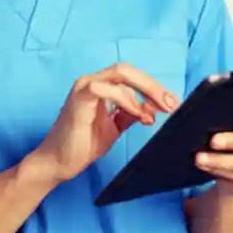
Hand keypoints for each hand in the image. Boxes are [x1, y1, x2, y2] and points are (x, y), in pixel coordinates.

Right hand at [28, 64, 180, 184]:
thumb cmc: (82, 144)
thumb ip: (131, 114)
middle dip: (153, 86)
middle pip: (128, 70)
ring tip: (156, 113)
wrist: (59, 162)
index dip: (153, 88)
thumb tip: (154, 106)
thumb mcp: (115, 127)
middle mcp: (92, 82)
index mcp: (100, 87)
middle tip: (171, 104)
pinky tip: (137, 114)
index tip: (172, 104)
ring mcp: (84, 87)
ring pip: (121, 73)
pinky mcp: (80, 97)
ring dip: (144, 91)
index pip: (131, 78)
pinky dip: (126, 99)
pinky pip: (106, 88)